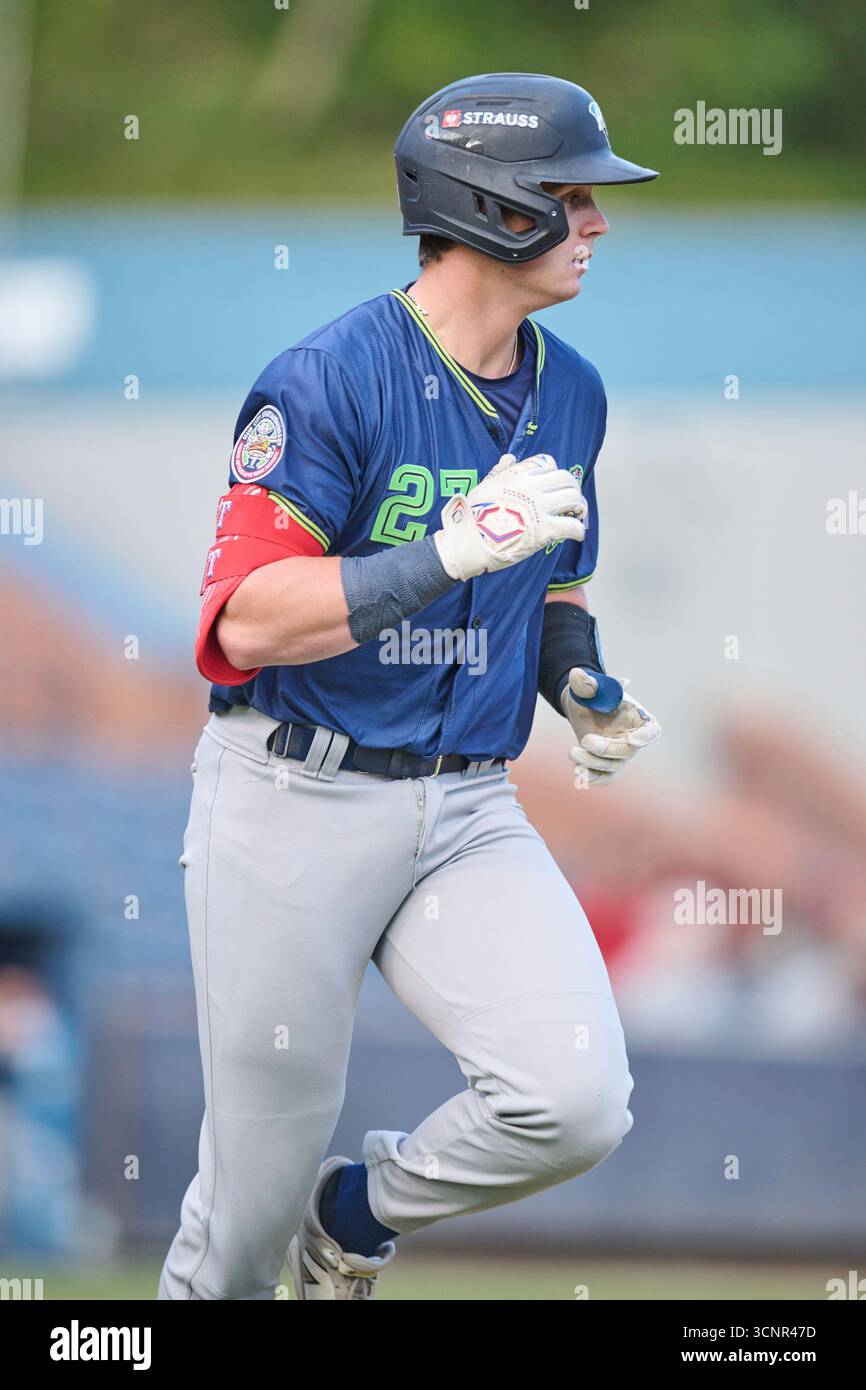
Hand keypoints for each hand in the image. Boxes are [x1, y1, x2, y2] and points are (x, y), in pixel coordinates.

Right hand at [433, 453, 586, 581]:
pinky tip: (577, 535)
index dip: (554, 472)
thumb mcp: (484, 486)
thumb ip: (500, 471)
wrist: (468, 541)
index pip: (547, 462)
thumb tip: (509, 457)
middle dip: (572, 488)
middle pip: (565, 478)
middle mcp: (532, 487)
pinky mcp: (545, 530)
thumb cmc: (471, 516)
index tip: (554, 484)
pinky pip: (572, 526)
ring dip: (579, 506)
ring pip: (573, 498)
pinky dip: (579, 530)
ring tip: (578, 515)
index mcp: (517, 474)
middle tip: (571, 500)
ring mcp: (540, 508)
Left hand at [562, 668, 660, 786]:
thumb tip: (577, 676)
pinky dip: (591, 776)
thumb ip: (585, 683)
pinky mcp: (607, 766)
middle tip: (585, 740)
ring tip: (572, 752)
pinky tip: (577, 767)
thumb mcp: (587, 687)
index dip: (645, 738)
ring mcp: (620, 755)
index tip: (631, 740)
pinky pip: (604, 778)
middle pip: (626, 752)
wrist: (582, 707)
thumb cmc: (592, 694)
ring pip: (612, 767)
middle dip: (606, 749)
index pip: (652, 731)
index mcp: (638, 718)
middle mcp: (633, 739)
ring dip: (591, 763)